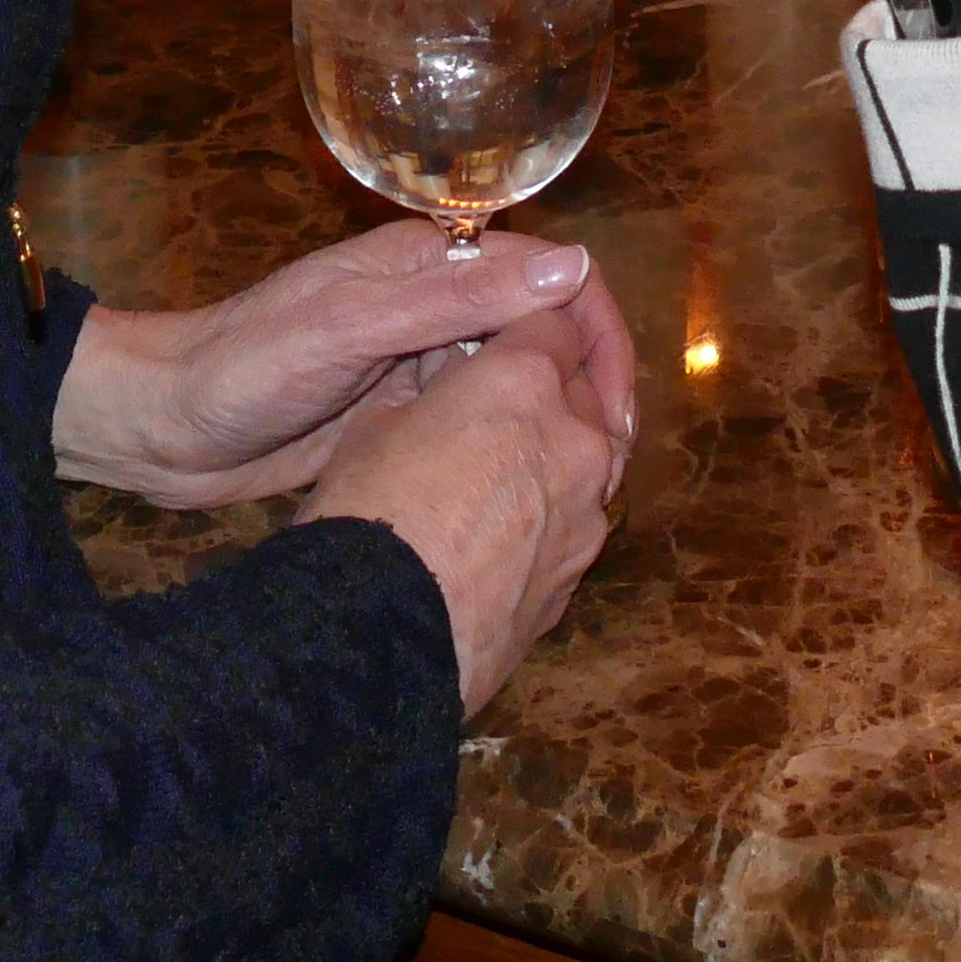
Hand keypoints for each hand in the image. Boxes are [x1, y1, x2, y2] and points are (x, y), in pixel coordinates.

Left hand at [51, 224, 635, 510]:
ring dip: (550, 428)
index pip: (550, 279)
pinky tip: (521, 503)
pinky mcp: (399, 416)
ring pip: (514, 385)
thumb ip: (453, 298)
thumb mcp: (351, 328)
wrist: (161, 428)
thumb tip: (570, 263)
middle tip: (607, 471)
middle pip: (543, 333)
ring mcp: (416, 361)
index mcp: (430, 262)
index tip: (617, 412)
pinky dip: (504, 455)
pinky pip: (474, 426)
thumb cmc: (246, 365)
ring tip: (579, 495)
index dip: (596, 338)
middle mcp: (433, 303)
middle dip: (586, 393)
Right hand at [302, 305, 626, 712]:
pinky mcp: (580, 573)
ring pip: (593, 455)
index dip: (525, 327)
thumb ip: (434, 386)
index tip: (500, 339)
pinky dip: (552, 511)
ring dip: (562, 448)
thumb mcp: (378, 423)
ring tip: (513, 461)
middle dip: (552, 383)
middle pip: (585, 386)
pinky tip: (507, 529)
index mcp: (525, 380)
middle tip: (506, 397)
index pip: (553, 322)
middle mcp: (574, 436)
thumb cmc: (367, 510)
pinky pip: (576, 520)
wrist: (381, 639)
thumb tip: (453, 371)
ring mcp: (588, 510)